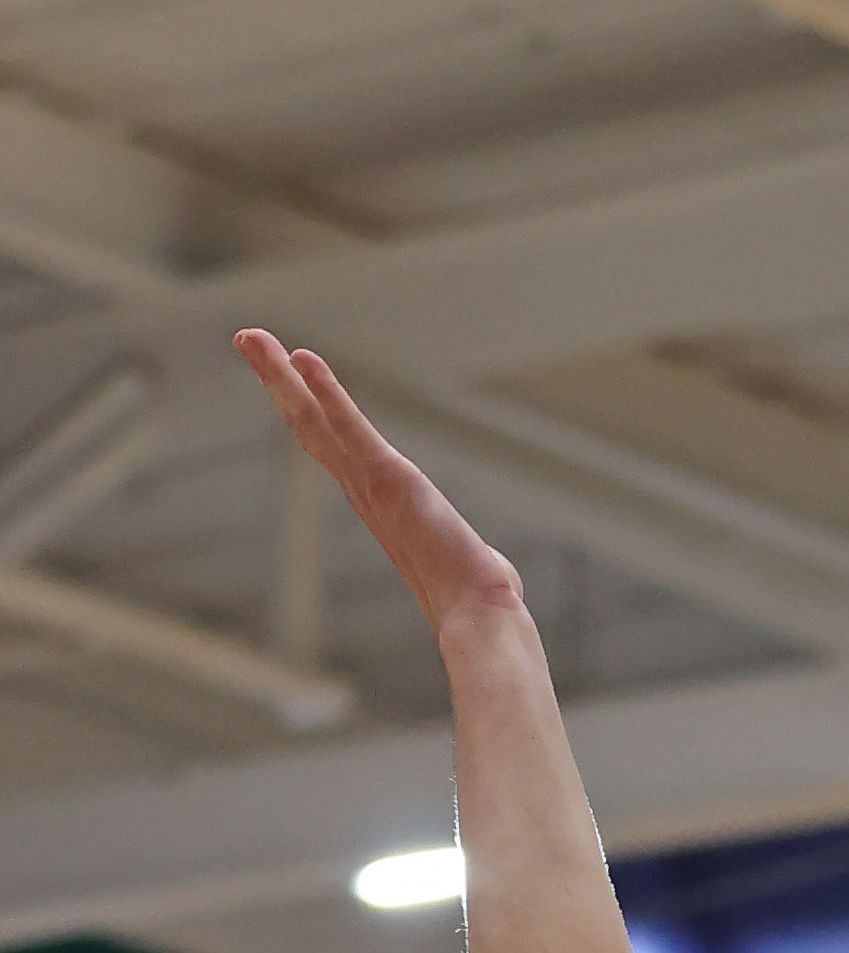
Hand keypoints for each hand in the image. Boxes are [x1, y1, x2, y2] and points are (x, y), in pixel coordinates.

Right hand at [233, 330, 521, 637]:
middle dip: (277, 380)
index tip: (289, 376)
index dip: (308, 408)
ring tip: (250, 336)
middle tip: (247, 338)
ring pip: (314, 420)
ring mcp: (369, 484)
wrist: (478, 616)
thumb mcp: (463, 567)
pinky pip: (350, 426)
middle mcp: (362, 490)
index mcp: (375, 503)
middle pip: (308, 425)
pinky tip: (302, 358)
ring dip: (281, 375)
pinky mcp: (389, 477)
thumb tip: (499, 577)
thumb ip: (466, 558)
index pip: (333, 445)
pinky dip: (326, 391)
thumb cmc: (473, 603)